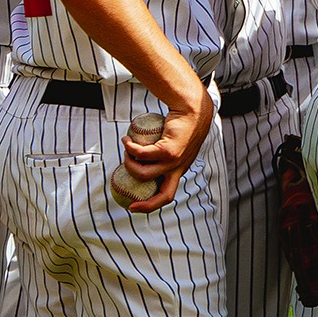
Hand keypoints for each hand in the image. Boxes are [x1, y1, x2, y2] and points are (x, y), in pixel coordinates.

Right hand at [120, 93, 215, 212]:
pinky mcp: (169, 151)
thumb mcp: (173, 143)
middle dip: (145, 204)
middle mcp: (179, 168)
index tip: (134, 207)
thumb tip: (137, 157)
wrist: (192, 109)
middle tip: (128, 201)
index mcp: (180, 169)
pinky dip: (130, 147)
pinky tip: (126, 140)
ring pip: (144, 173)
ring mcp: (175, 161)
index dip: (152, 205)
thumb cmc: (180, 124)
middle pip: (164, 196)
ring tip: (126, 152)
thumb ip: (159, 152)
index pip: (168, 194)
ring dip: (129, 164)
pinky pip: (142, 154)